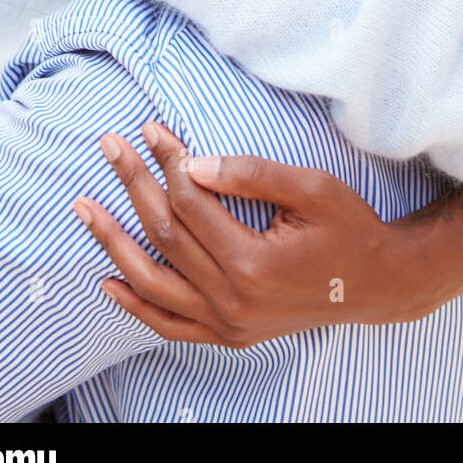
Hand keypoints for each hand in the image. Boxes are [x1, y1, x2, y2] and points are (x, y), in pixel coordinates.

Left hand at [74, 122, 441, 347]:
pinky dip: (136, 304)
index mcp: (253, 263)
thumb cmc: (349, 229)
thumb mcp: (312, 189)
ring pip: (154, 281)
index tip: (151, 128)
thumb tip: (195, 162)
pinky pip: (169, 323)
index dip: (168, 161)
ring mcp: (228, 324)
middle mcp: (233, 300)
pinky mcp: (230, 334)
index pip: (191, 204)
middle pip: (167, 235)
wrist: (377, 285)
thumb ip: (252, 175)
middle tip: (110, 146)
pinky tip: (108, 280)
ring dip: (115, 242)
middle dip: (135, 184)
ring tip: (84, 207)